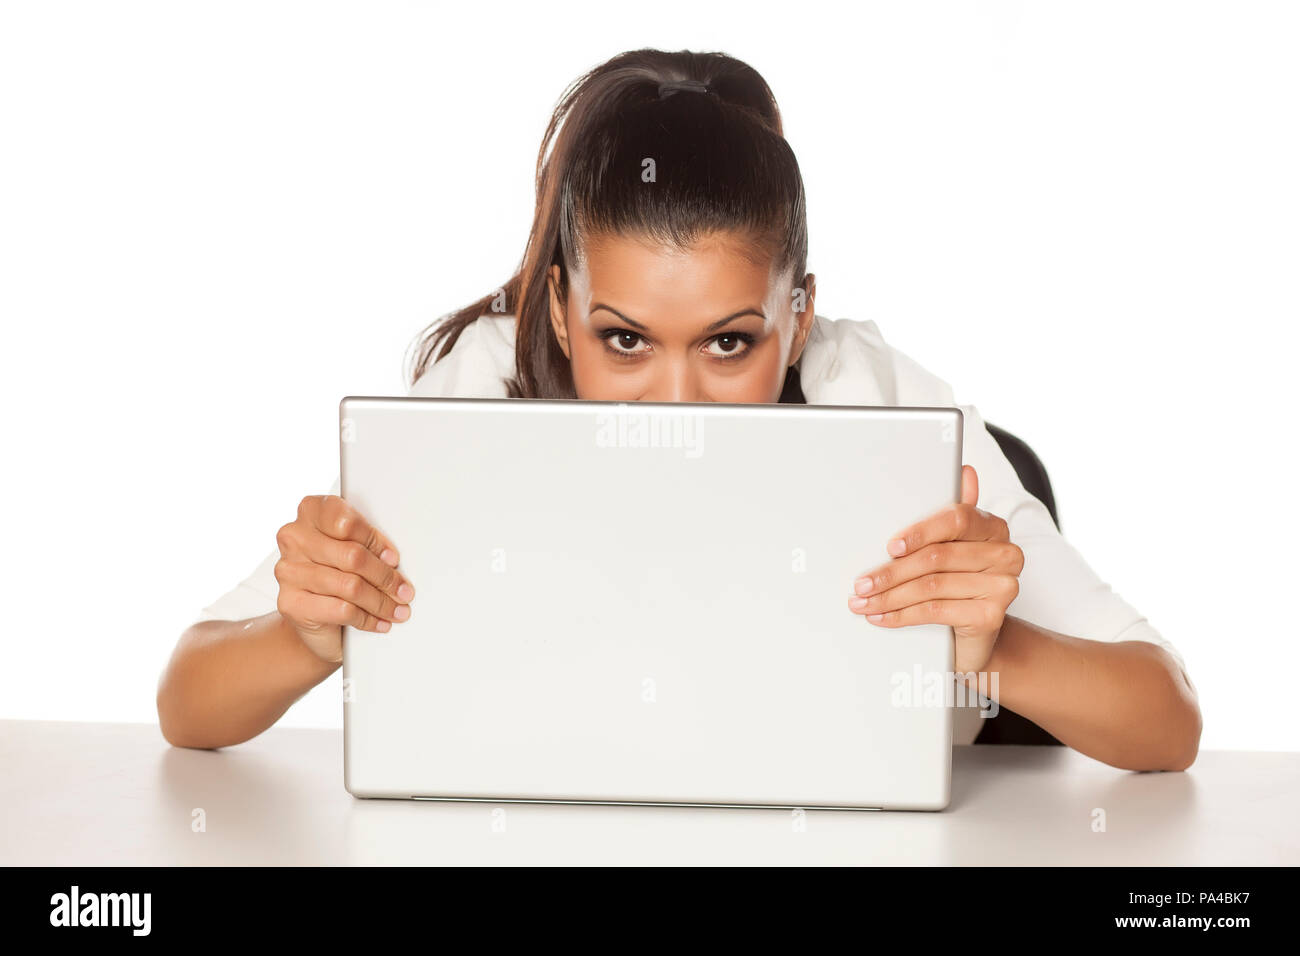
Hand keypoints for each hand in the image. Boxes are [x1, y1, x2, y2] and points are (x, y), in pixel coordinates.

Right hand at [274, 495, 414, 663]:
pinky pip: (341, 610)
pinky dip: (367, 618)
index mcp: (311, 512)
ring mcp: (289, 570)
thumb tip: (392, 560)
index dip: (374, 541)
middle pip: (352, 556)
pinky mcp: (290, 602)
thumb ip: (365, 544)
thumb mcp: (351, 548)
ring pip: (350, 585)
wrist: (310, 615)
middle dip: (385, 577)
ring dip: (380, 602)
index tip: (393, 558)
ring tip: (397, 609)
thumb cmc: (335, 573)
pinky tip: (379, 621)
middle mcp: (294, 537)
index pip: (346, 522)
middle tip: (404, 591)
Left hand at [847, 465, 1022, 673]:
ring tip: (863, 602)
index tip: (890, 547)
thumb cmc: (958, 584)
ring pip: (932, 585)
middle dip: (891, 572)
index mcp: (993, 527)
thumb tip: (965, 472)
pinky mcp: (992, 616)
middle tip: (862, 583)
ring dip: (889, 596)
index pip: (956, 519)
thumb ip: (951, 516)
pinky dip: (902, 615)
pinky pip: (937, 611)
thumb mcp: (952, 548)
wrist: (977, 636)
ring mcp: (1003, 586)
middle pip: (937, 557)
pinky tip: (882, 617)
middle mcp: (1006, 553)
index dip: (920, 532)